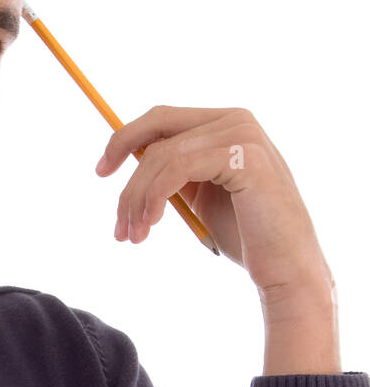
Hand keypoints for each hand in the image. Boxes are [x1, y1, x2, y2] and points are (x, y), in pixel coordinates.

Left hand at [95, 105, 334, 299]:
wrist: (286, 268)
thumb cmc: (245, 236)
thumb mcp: (200, 195)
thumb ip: (175, 171)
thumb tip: (130, 158)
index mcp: (225, 124)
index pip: (162, 118)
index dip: (125, 139)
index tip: (101, 171)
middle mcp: (236, 120)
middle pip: (157, 128)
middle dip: (125, 170)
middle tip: (115, 221)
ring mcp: (242, 135)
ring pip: (161, 155)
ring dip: (136, 199)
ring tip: (131, 236)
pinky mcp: (245, 157)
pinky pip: (177, 168)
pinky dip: (153, 197)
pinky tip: (149, 225)